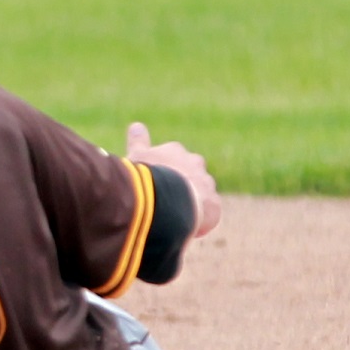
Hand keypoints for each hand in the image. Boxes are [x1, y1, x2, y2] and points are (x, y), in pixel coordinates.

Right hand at [126, 122, 222, 239]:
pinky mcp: (214, 203)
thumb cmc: (147, 176)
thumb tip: (136, 125)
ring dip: (192, 198)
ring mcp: (205, 181)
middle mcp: (192, 161)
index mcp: (172, 150)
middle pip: (188, 169)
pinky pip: (207, 210)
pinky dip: (199, 216)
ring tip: (177, 213)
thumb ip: (138, 142)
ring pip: (200, 190)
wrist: (170, 198)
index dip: (161, 160)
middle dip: (181, 179)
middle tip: (167, 194)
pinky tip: (186, 224)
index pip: (169, 152)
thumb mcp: (135, 157)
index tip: (151, 155)